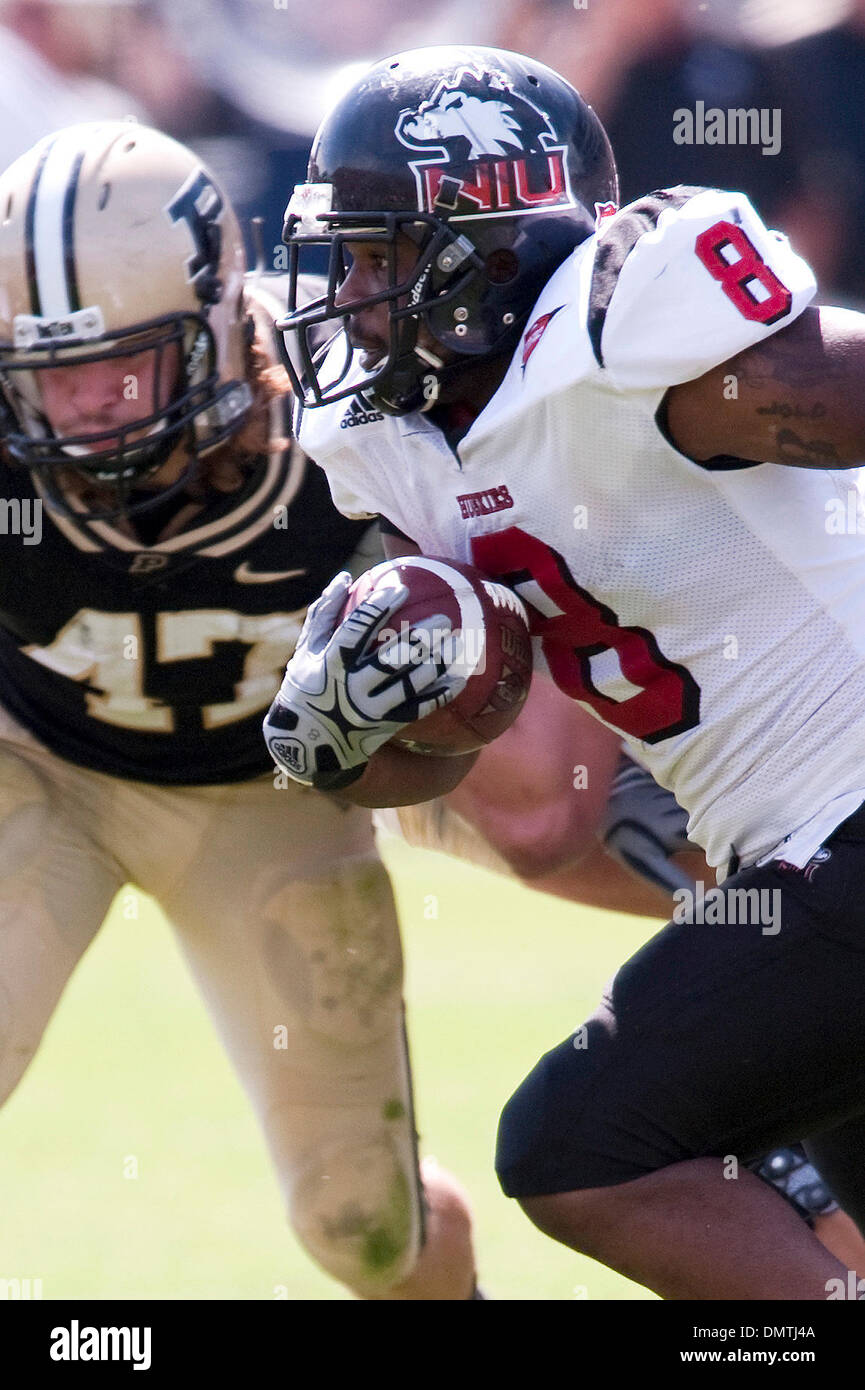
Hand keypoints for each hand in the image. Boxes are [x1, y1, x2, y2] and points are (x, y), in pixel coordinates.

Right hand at [263, 569, 467, 788]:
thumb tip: (344, 576)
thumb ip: (324, 613)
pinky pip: (418, 709)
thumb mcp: (306, 651)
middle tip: (444, 620)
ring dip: (436, 664)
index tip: (400, 588)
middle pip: (390, 659)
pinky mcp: (385, 726)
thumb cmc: (306, 687)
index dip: (378, 608)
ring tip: (458, 644)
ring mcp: (370, 709)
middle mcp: (352, 687)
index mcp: (331, 664)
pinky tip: (460, 678)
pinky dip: (440, 694)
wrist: (307, 743)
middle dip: (419, 639)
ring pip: (408, 684)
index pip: (356, 630)